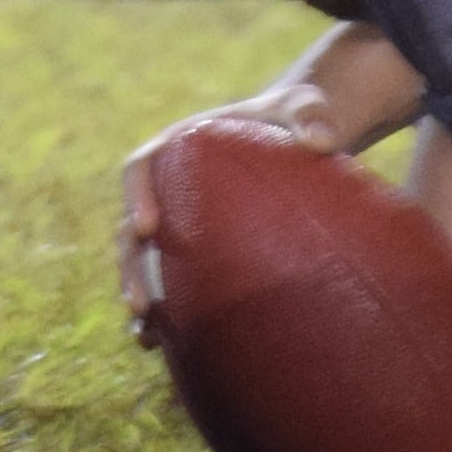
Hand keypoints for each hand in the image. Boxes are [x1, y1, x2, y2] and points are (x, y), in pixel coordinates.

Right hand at [114, 87, 339, 344]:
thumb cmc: (296, 119)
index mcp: (179, 147)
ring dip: (138, 294)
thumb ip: (311, 116)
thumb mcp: (305, 107)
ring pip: (141, 261)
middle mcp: (169, 187)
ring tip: (144, 332)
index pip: (141, 167)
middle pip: (131, 227)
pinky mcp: (194, 251)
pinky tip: (162, 344)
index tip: (149, 227)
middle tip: (139, 303)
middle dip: (130, 267)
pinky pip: (168, 282)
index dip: (136, 196)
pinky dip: (162, 313)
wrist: (296, 142)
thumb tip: (321, 142)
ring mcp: (178, 222)